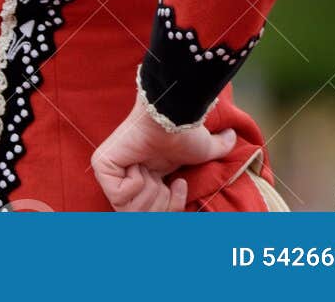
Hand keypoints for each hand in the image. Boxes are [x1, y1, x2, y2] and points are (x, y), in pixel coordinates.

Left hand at [91, 95, 236, 210]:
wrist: (174, 117)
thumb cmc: (186, 131)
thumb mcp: (205, 149)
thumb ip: (218, 147)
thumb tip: (232, 136)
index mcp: (145, 178)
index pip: (149, 214)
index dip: (169, 208)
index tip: (179, 183)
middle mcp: (126, 177)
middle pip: (139, 218)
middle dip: (160, 204)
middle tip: (167, 181)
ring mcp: (111, 172)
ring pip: (128, 210)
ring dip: (150, 193)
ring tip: (155, 172)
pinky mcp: (102, 165)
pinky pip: (119, 194)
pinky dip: (137, 184)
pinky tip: (141, 166)